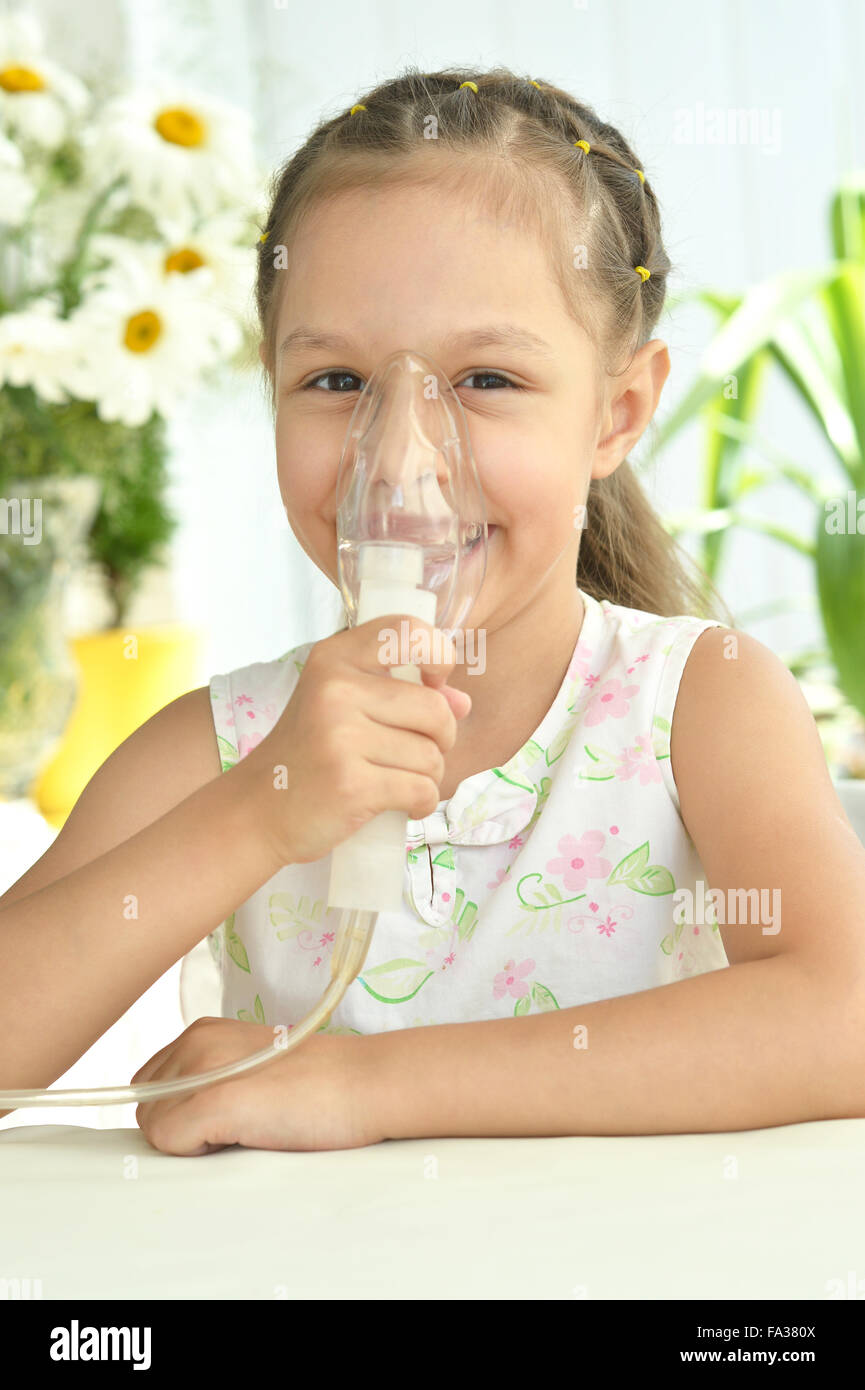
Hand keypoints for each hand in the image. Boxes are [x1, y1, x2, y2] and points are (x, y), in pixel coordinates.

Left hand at [130, 1017, 383, 1155]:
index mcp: (202, 1031)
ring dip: (190, 1142)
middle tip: (236, 1124)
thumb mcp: (248, 1068)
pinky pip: (169, 1143)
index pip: (149, 1084)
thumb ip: (207, 1080)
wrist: (365, 1083)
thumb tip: (167, 1120)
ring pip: (153, 1127)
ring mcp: (203, 1069)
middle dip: (179, 1126)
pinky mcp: (215, 1100)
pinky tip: (242, 1136)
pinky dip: (197, 1153)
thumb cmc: (318, 1085)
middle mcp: (195, 1040)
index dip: (177, 1110)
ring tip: (244, 1128)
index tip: (221, 1115)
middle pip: (146, 1107)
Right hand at [238, 613, 471, 865]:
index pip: (408, 630)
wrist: (259, 810)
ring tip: (398, 780)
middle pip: (435, 709)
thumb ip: (404, 694)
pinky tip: (400, 805)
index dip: (439, 654)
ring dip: (429, 776)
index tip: (436, 683)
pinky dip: (421, 803)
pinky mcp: (351, 784)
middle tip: (417, 752)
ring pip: (432, 756)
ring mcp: (340, 737)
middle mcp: (335, 690)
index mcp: (333, 659)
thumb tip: (462, 703)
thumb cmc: (310, 754)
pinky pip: (421, 790)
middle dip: (442, 738)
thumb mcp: (342, 706)